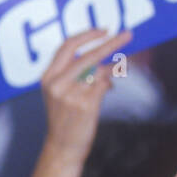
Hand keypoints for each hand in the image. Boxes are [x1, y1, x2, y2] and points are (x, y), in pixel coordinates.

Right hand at [41, 28, 132, 162]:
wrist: (63, 147)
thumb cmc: (65, 117)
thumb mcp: (61, 92)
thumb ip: (75, 73)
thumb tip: (103, 56)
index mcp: (48, 77)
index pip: (67, 46)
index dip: (87, 35)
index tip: (104, 30)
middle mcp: (57, 83)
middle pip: (88, 54)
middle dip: (111, 43)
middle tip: (128, 35)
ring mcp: (71, 94)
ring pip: (100, 70)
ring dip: (113, 69)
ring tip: (121, 68)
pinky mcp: (85, 104)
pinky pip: (104, 84)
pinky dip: (109, 83)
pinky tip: (109, 88)